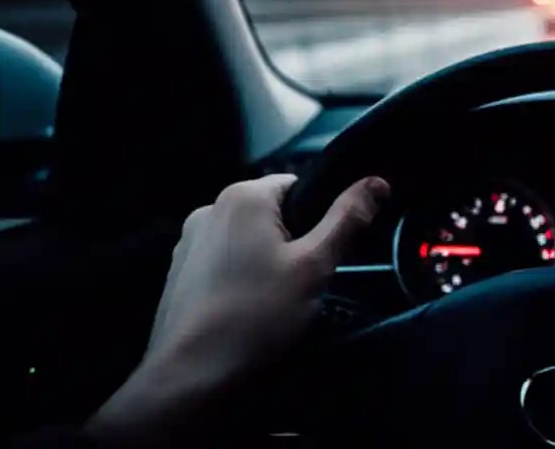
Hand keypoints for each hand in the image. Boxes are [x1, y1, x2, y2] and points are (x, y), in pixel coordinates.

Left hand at [85, 174, 388, 446]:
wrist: (193, 372)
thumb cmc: (257, 315)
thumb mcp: (315, 266)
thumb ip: (347, 219)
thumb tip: (376, 182)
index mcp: (244, 196)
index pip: (298, 186)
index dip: (319, 218)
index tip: (323, 253)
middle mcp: (209, 208)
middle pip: (271, 214)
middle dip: (291, 242)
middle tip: (303, 281)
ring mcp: (188, 241)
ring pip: (247, 240)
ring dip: (265, 260)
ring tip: (274, 300)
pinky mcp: (179, 271)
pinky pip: (223, 261)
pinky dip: (240, 277)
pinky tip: (246, 309)